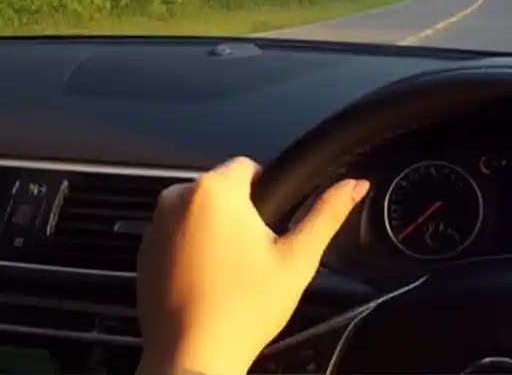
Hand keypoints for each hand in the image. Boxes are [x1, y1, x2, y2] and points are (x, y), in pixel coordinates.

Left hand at [136, 157, 368, 374]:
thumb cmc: (246, 306)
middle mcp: (175, 199)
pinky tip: (210, 281)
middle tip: (257, 256)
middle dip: (242, 214)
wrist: (193, 357)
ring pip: (200, 213)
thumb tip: (357, 184)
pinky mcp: (142, 253)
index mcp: (214, 190)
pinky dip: (194, 249)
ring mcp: (153, 227)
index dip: (269, 195)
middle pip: (223, 190)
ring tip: (233, 272)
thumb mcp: (298, 257)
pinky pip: (178, 236)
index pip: (249, 166)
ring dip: (218, 231)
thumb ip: (327, 213)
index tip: (273, 230)